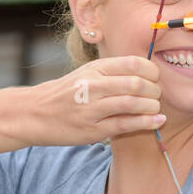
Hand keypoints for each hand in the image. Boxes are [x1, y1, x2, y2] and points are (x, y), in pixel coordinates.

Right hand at [24, 55, 163, 145]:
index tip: (156, 79)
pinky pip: (125, 124)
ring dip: (152, 107)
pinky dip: (146, 122)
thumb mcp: (87, 73)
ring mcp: (91, 108)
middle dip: (155, 91)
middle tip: (157, 96)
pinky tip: (157, 121)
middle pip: (137, 83)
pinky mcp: (92, 129)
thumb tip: (149, 73)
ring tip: (156, 109)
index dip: (153, 71)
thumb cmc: (67, 93)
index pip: (134, 64)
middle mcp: (93, 85)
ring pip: (132, 103)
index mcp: (95, 68)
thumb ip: (114, 72)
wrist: (34, 113)